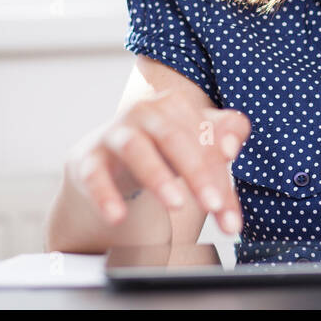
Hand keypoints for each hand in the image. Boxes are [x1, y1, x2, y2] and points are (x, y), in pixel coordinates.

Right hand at [64, 87, 250, 234]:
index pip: (204, 140)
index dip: (220, 176)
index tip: (230, 215)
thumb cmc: (164, 148)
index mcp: (175, 104)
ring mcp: (114, 133)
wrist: (108, 158)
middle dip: (197, 174)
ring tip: (176, 205)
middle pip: (175, 139)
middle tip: (213, 205)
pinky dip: (105, 195)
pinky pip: (95, 175)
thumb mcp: (199, 140)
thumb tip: (231, 147)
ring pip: (136, 149)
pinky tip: (117, 216)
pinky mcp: (88, 159)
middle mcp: (144, 112)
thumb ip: (228, 137)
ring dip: (157, 177)